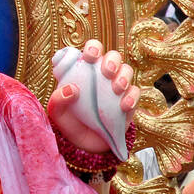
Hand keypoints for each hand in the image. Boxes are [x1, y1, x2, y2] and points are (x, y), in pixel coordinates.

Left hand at [46, 39, 139, 155]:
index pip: (91, 51)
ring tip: (116, 88)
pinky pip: (135, 92)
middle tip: (107, 72)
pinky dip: (132, 96)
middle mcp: (102, 76)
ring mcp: (117, 87)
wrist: (87, 146)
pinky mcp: (129, 101)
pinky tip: (124, 106)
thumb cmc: (71, 123)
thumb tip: (71, 89)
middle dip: (112, 60)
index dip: (93, 48)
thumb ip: (58, 101)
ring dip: (123, 76)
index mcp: (84, 71)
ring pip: (127, 70)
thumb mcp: (58, 114)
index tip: (90, 56)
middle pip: (113, 56)